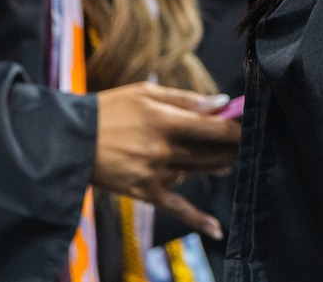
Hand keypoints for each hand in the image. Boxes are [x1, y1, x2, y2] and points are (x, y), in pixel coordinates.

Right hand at [92, 83, 241, 238]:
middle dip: (233, 147)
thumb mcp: (146, 93)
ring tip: (231, 161)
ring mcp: (154, 173)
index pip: (213, 128)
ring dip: (218, 167)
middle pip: (210, 152)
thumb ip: (185, 99)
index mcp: (165, 121)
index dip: (238, 128)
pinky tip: (216, 228)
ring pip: (197, 172)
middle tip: (249, 142)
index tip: (253, 125)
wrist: (69, 140)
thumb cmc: (109, 109)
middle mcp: (163, 150)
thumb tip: (220, 103)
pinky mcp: (144, 192)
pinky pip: (176, 207)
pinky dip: (197, 219)